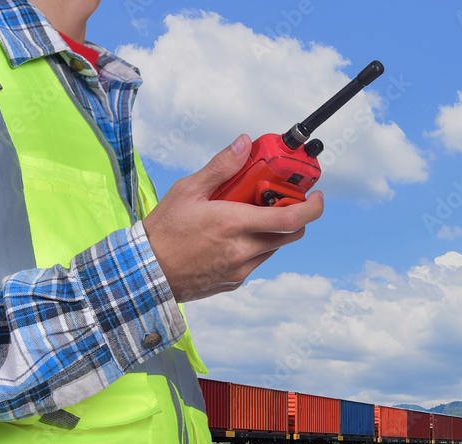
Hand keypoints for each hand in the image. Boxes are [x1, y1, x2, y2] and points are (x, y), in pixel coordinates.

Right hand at [142, 134, 323, 302]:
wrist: (145, 273)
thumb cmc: (164, 231)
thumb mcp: (188, 190)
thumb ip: (221, 167)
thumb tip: (244, 144)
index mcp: (235, 224)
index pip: (291, 219)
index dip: (312, 207)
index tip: (316, 195)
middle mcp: (244, 250)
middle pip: (292, 233)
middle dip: (293, 214)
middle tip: (278, 199)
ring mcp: (241, 269)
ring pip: (275, 246)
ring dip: (271, 230)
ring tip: (246, 215)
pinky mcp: (236, 281)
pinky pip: (257, 261)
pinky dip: (254, 245)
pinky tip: (230, 237)